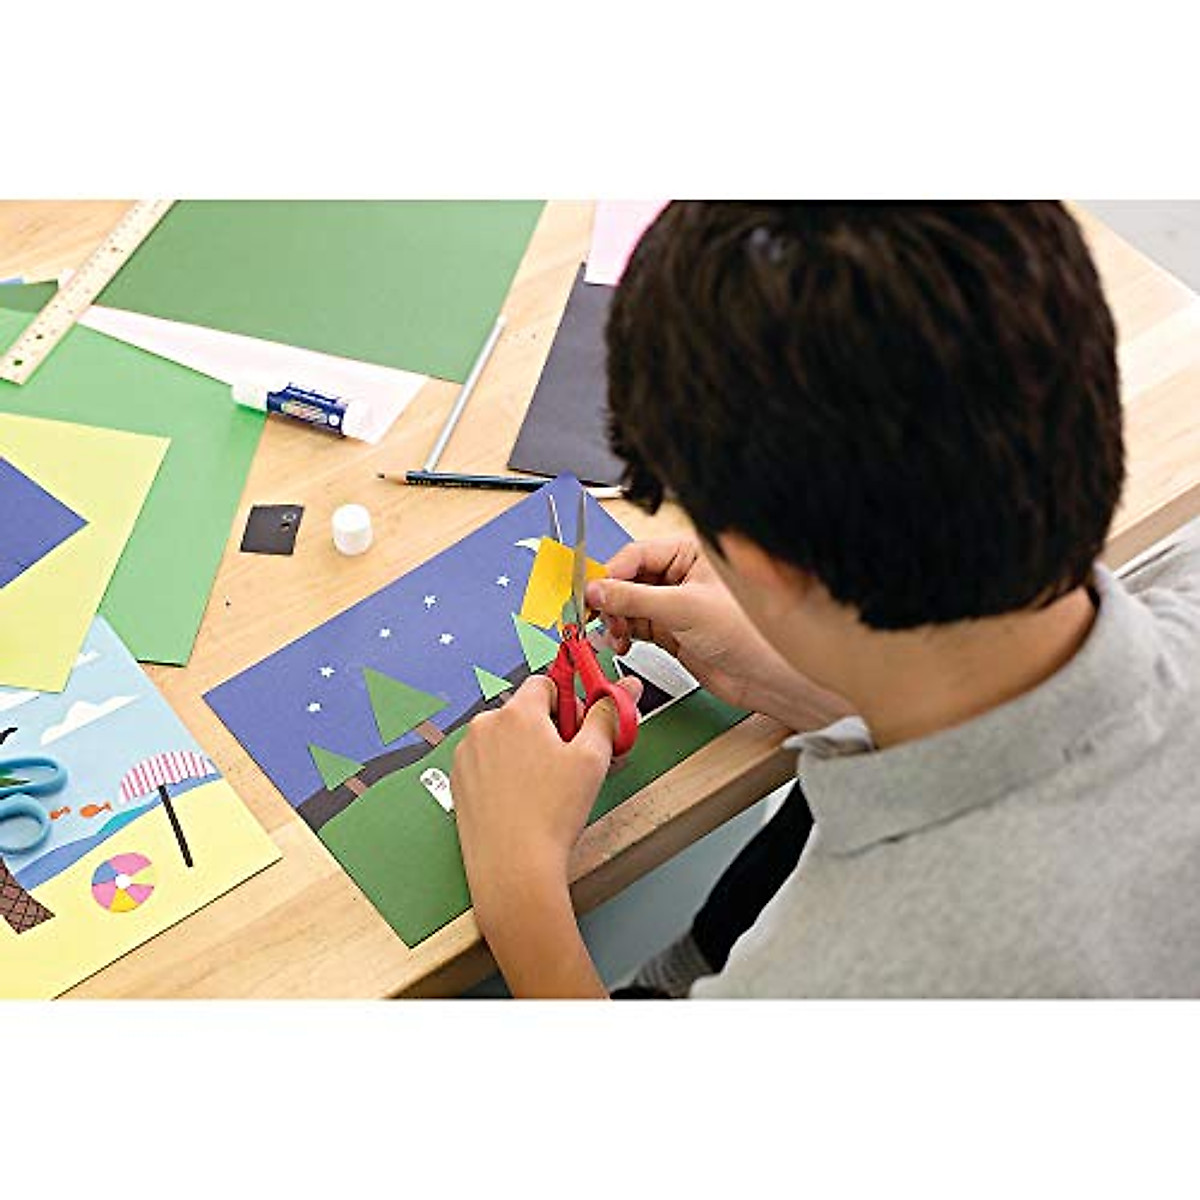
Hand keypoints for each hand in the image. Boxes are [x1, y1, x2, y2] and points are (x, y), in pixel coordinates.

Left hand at [453, 673, 641, 941]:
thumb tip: (623, 689)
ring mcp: (468, 754)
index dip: (569, 702)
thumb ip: (608, 715)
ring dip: (526, 750)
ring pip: (506, 738)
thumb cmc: (549, 817)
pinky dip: (505, 772)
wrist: (513, 867)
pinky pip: (487, 762)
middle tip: (571, 761)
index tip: (581, 723)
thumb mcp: (593, 759)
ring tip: (547, 786)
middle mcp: (486, 726)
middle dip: (550, 729)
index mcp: (517, 713)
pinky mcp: (458, 780)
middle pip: (525, 711)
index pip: (546, 683)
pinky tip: (524, 798)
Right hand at [585, 538, 850, 728]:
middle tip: (596, 617)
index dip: (611, 574)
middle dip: (610, 599)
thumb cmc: (748, 633)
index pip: (637, 554)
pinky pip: (635, 625)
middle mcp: (681, 574)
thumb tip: (598, 589)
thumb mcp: (684, 608)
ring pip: (628, 605)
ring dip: (615, 619)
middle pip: (628, 579)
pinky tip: (620, 641)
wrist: (765, 677)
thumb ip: (635, 598)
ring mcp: (674, 604)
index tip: (590, 592)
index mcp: (690, 552)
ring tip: (613, 633)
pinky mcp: (670, 630)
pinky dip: (623, 634)